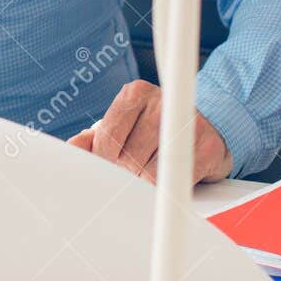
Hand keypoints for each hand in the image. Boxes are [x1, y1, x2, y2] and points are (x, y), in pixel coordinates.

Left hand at [68, 80, 231, 184]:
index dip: (105, 160)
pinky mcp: (208, 147)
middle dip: (125, 172)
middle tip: (132, 172)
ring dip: (145, 182)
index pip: (107, 138)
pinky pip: (176, 181)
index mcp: (135, 93)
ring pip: (149, 173)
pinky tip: (169, 179)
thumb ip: (95, 137)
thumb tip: (72, 148)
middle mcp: (162, 101)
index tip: (111, 166)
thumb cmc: (156, 130)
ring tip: (150, 173)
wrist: (208, 129)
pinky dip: (168, 188)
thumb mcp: (123, 126)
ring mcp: (188, 122)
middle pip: (127, 158)